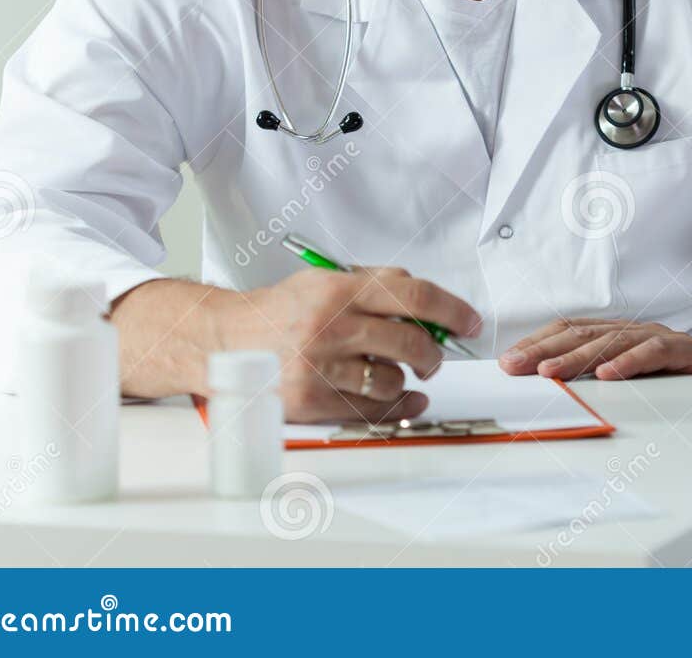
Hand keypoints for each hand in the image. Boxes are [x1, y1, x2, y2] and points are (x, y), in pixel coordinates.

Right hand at [211, 265, 483, 423]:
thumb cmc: (277, 312)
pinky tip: (402, 400)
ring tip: (393, 372)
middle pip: (411, 341)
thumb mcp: (323, 281)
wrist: (222, 341)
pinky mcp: (310, 401)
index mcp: (338, 291)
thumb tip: (426, 301)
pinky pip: (371, 410)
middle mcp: (330, 327)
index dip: (451, 309)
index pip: (413, 295)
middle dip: (433, 352)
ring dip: (405, 379)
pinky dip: (394, 407)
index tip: (469, 322)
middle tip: (434, 356)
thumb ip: (374, 284)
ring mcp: (320, 367)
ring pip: (394, 379)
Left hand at [500, 318, 691, 379]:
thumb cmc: (673, 393)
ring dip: (579, 358)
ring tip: (552, 372)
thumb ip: (588, 382)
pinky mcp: (691, 352)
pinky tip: (608, 375)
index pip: (571, 330)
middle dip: (547, 350)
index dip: (539, 342)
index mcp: (618, 336)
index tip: (508, 362)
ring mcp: (664, 338)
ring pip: (615, 342)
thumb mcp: (622, 387)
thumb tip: (540, 386)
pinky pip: (656, 352)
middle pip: (586, 334)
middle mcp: (637, 331)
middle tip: (517, 366)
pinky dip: (630, 362)